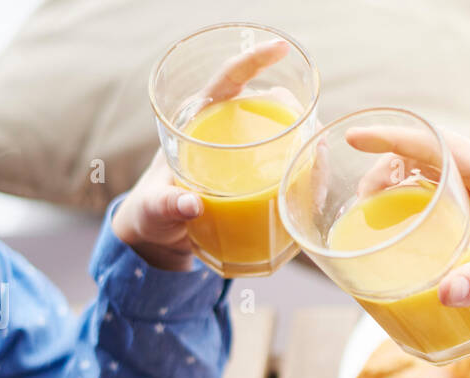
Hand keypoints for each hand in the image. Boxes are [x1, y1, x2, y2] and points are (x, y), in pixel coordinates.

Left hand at [113, 38, 293, 270]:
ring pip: (283, 139)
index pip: (227, 80)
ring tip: (319, 170)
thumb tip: (191, 205)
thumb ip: (167, 205)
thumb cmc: (150, 213)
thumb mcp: (153, 208)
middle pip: (267, 107)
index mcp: (197, 122)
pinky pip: (285, 171)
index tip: (281, 49)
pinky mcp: (255, 181)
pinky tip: (315, 192)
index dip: (253, 61)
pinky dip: (303, 177)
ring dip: (306, 149)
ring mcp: (243, 157)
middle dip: (295, 115)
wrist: (160, 236)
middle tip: (313, 140)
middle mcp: (225, 132)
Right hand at [343, 127, 469, 318]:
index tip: (355, 139)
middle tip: (358, 205)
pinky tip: (395, 224)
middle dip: (385, 167)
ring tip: (368, 215)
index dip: (392, 138)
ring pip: (431, 171)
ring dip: (396, 184)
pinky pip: (441, 192)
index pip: (436, 143)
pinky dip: (413, 200)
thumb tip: (444, 291)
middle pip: (426, 152)